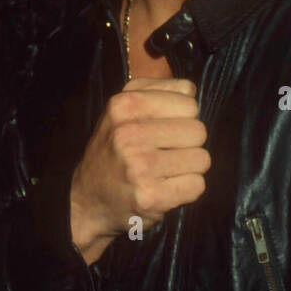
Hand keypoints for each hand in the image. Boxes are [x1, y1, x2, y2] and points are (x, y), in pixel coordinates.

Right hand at [69, 77, 209, 264]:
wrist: (87, 199)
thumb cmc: (114, 149)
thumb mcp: (123, 110)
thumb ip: (157, 91)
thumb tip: (190, 91)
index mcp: (124, 105)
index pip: (190, 103)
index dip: (183, 118)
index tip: (163, 130)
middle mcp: (129, 133)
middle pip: (199, 131)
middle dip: (188, 144)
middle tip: (165, 154)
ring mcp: (139, 167)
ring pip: (202, 159)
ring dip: (189, 168)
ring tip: (165, 171)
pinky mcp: (150, 196)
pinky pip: (197, 185)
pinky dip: (187, 189)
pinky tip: (166, 188)